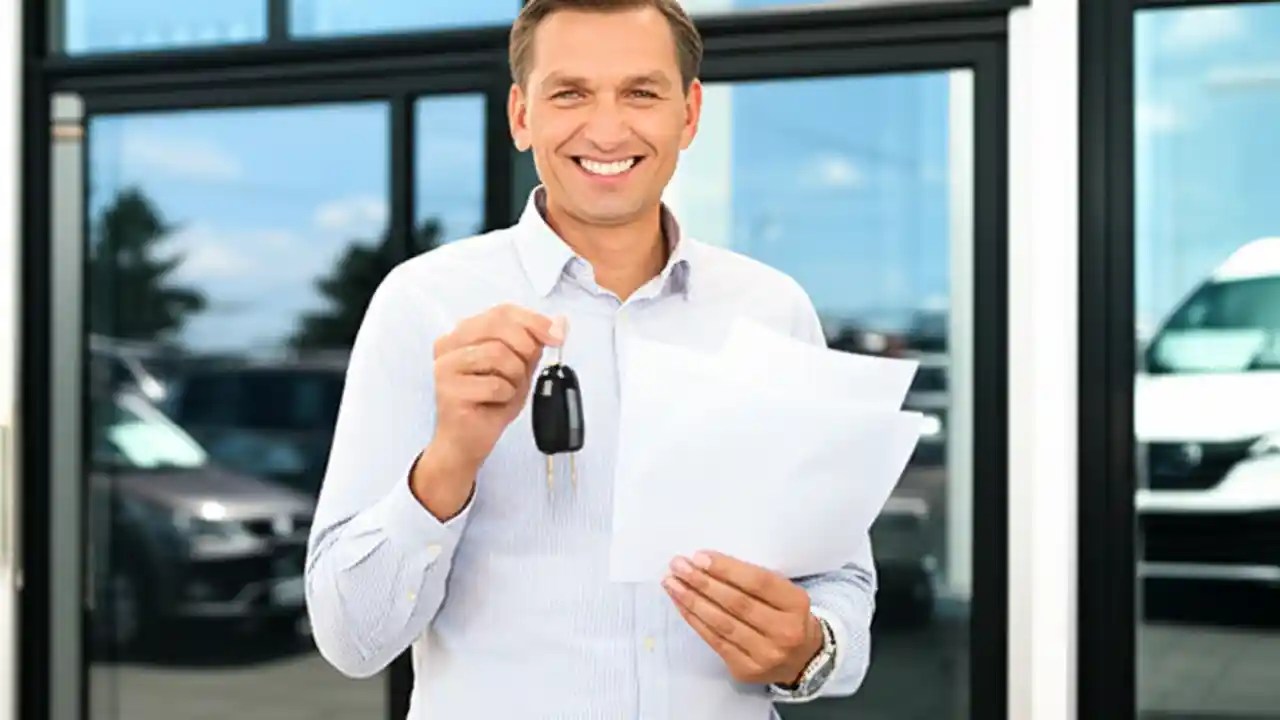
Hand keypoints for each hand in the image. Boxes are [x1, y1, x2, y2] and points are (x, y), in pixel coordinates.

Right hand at [413, 304, 563, 516]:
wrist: (468, 442)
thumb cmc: (490, 404)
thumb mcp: (519, 367)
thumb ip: (535, 343)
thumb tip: (560, 322)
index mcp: (464, 332)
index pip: (503, 311)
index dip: (534, 320)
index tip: (557, 336)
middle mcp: (449, 344)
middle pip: (498, 325)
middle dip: (525, 347)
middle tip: (524, 370)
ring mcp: (445, 366)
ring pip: (498, 354)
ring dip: (514, 376)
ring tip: (505, 391)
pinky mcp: (448, 390)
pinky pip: (495, 384)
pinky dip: (505, 397)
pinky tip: (494, 404)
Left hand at [663, 551, 823, 686]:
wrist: (803, 659)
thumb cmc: (785, 615)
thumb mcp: (783, 593)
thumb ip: (754, 580)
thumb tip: (706, 563)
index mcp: (796, 604)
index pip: (758, 582)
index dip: (726, 569)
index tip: (699, 557)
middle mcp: (785, 632)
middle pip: (736, 603)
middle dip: (702, 582)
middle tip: (678, 566)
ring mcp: (765, 654)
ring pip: (722, 623)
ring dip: (692, 601)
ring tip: (672, 583)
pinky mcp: (746, 670)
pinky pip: (715, 641)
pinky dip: (695, 620)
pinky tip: (681, 604)